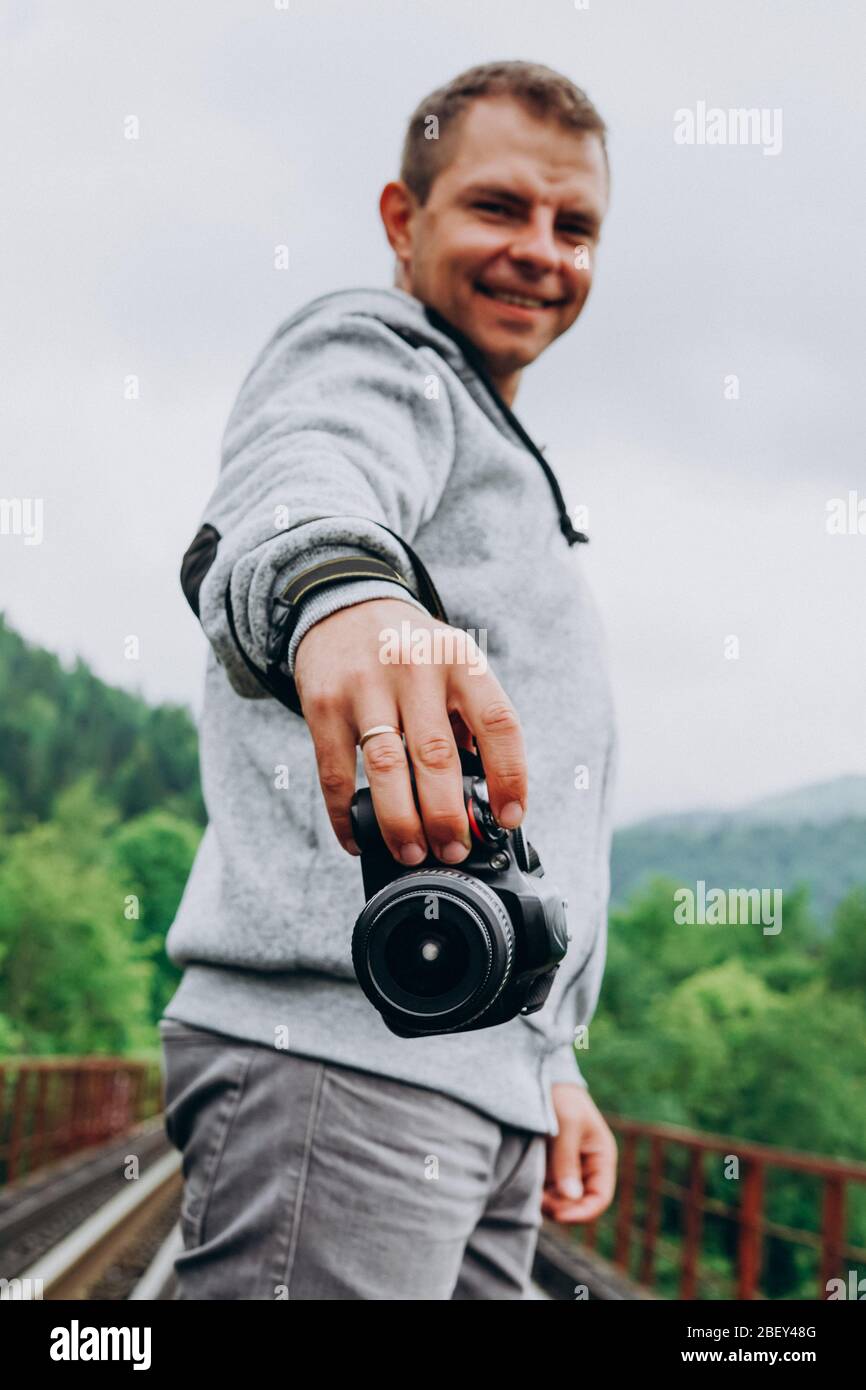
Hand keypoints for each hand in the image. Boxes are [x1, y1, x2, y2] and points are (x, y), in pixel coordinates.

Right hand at [293, 597, 527, 865]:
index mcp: (461, 661)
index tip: (509, 818)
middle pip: (437, 756)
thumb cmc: (411, 651)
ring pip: (387, 768)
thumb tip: (485, 801)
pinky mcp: (324, 703)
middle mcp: (416, 668)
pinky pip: (336, 771)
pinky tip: (356, 838)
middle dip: (447, 816)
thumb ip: (469, 721)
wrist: (342, 606)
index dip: (509, 776)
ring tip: (411, 853)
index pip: (498, 722)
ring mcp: (366, 684)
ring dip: (401, 822)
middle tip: (453, 850)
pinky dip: (345, 814)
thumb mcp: (453, 664)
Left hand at [541, 1083, 616, 1223]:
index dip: (583, 1213)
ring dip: (548, 1203)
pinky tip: (527, 1185)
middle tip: (538, 1201)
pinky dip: (538, 1194)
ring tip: (531, 1192)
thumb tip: (571, 1197)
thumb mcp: (567, 1125)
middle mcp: (587, 1168)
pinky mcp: (550, 1167)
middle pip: (579, 1204)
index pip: (600, 1198)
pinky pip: (547, 1191)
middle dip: (561, 1208)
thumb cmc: (562, 1097)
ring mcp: (568, 1169)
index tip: (559, 1215)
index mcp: (601, 1158)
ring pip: (562, 1201)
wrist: (541, 1077)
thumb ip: (567, 1161)